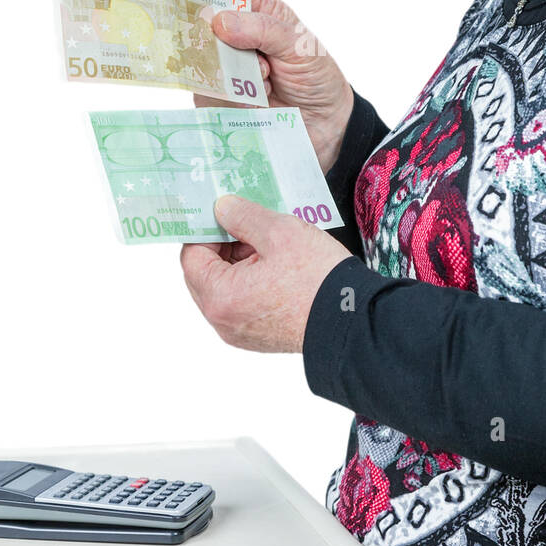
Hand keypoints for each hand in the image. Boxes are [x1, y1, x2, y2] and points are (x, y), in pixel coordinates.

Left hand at [180, 194, 352, 351]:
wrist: (353, 321)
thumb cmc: (318, 280)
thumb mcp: (280, 232)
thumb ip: (243, 216)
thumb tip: (222, 208)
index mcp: (220, 297)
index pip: (192, 255)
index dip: (206, 229)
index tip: (224, 211)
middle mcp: (223, 321)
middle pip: (206, 273)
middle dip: (224, 245)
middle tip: (250, 224)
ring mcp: (240, 332)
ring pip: (226, 287)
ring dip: (240, 262)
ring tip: (271, 244)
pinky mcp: (259, 337)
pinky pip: (243, 302)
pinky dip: (252, 281)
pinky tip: (279, 266)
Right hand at [191, 0, 354, 174]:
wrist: (323, 124)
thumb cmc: (316, 77)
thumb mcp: (299, 46)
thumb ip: (264, 29)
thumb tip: (220, 22)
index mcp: (256, 13)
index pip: (219, 1)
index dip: (209, 10)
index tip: (212, 26)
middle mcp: (235, 38)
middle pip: (203, 36)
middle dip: (228, 54)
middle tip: (263, 67)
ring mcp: (224, 70)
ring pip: (204, 69)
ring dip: (237, 81)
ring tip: (267, 87)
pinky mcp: (219, 100)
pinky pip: (209, 99)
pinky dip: (235, 103)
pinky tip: (259, 104)